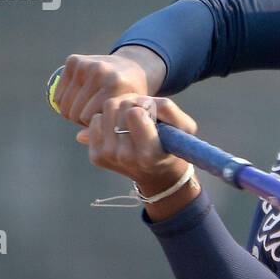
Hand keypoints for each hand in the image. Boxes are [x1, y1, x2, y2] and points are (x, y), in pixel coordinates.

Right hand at [55, 52, 153, 126]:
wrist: (132, 67)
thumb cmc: (128, 97)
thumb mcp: (124, 114)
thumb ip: (106, 128)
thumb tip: (78, 138)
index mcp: (116, 85)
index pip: (87, 118)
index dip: (93, 125)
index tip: (103, 123)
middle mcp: (100, 71)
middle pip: (75, 112)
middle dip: (81, 120)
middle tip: (94, 116)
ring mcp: (86, 64)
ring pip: (65, 104)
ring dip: (72, 112)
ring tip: (86, 110)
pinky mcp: (74, 60)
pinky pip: (58, 94)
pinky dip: (64, 102)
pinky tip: (77, 100)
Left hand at [76, 94, 199, 198]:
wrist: (157, 173)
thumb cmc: (172, 144)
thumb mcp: (184, 127)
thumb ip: (167, 109)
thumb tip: (131, 108)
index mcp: (149, 153)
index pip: (134, 112)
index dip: (144, 107)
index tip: (152, 115)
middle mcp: (126, 158)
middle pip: (119, 107)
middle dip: (132, 105)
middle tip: (142, 115)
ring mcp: (109, 158)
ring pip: (107, 110)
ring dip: (119, 110)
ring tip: (131, 122)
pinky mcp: (96, 156)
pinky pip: (95, 120)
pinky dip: (106, 120)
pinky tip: (119, 130)